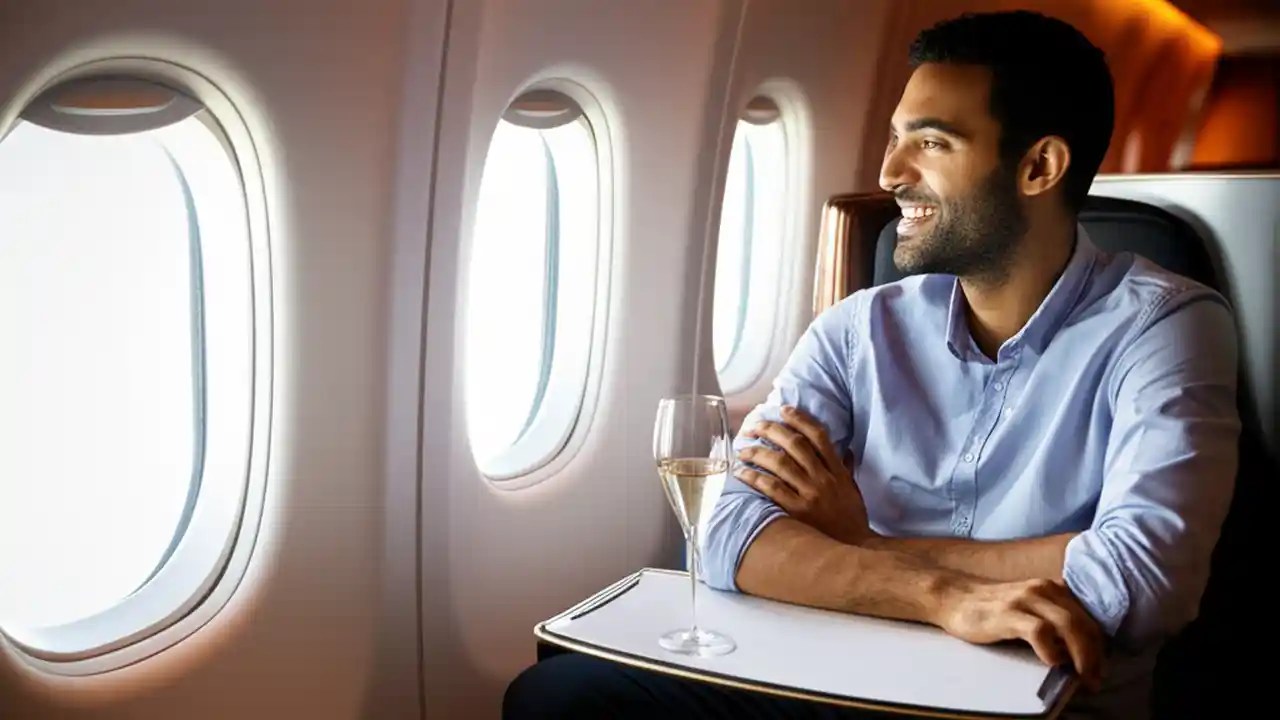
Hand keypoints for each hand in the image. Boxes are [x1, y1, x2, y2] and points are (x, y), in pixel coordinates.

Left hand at [735, 405, 873, 545]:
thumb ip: (847, 468)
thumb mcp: (853, 490)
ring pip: (780, 463)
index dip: (800, 419)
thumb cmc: (852, 520)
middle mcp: (823, 478)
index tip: (784, 410)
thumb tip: (845, 450)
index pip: (819, 436)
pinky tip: (741, 472)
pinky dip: (754, 477)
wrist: (855, 549)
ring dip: (758, 452)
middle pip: (795, 444)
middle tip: (755, 426)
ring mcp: (810, 494)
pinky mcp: (797, 511)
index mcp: (837, 471)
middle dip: (772, 430)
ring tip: (743, 450)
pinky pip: (771, 488)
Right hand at [937, 577, 1104, 691]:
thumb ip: (1052, 616)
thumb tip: (1077, 649)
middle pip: (1083, 622)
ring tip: (1080, 675)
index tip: (1099, 669)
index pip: (1088, 617)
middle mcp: (1043, 589)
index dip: (1100, 646)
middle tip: (1094, 679)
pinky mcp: (1007, 613)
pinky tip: (1050, 662)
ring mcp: (1025, 600)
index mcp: (1052, 588)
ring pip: (1068, 625)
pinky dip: (1050, 649)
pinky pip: (1039, 631)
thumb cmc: (992, 607)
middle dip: (1095, 655)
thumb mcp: (1029, 605)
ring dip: (1081, 655)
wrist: (953, 597)